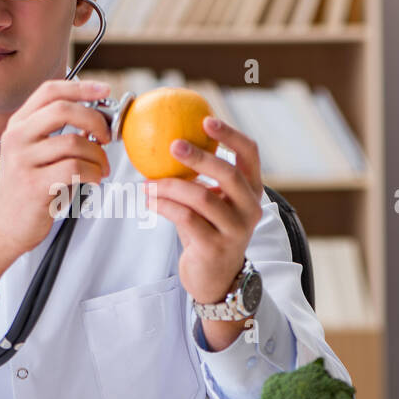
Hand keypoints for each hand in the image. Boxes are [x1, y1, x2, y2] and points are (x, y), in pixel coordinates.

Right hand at [0, 79, 113, 255]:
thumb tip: (97, 119)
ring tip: (99, 169)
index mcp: (18, 125)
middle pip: (64, 109)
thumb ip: (57, 133)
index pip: (50, 91)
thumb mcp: (33, 153)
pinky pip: (76, 169)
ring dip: (98, 157)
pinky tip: (92, 180)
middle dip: (95, 121)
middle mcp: (17, 138)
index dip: (81, 88)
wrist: (4, 227)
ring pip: (75, 143)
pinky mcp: (34, 185)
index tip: (104, 91)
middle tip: (106, 137)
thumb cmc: (26, 191)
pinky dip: (93, 173)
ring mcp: (22, 161)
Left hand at [145, 116, 263, 304]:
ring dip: (169, 186)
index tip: (205, 120)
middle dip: (199, 156)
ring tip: (146, 182)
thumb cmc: (208, 231)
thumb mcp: (211, 201)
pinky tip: (147, 200)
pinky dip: (163, 206)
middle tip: (172, 144)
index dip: (230, 135)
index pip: (250, 154)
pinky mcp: (215, 247)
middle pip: (228, 173)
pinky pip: (185, 218)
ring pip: (201, 197)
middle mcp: (250, 208)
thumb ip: (200, 177)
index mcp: (252, 190)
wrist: (214, 278)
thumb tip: (167, 142)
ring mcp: (235, 229)